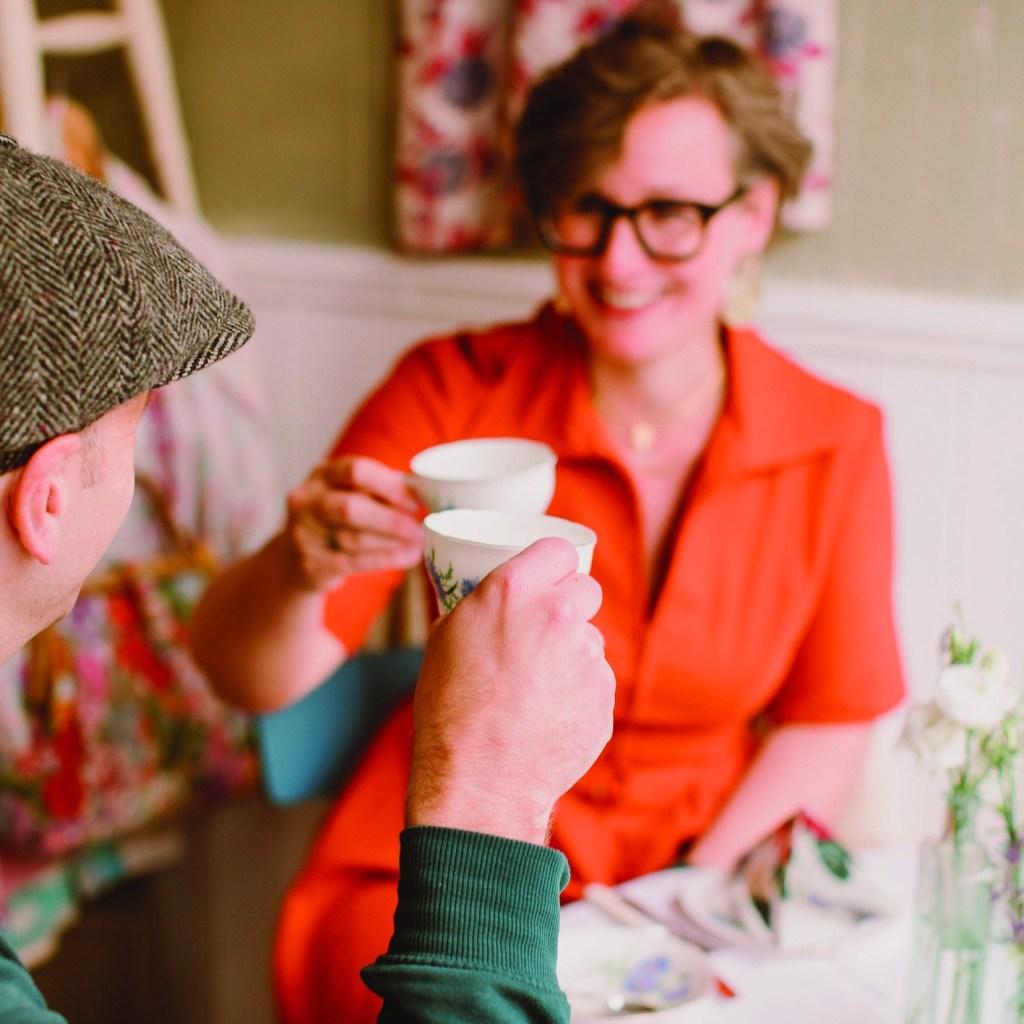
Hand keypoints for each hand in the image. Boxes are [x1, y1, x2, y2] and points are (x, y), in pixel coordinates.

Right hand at [282, 455, 423, 590]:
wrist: (294, 559)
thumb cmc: (336, 518)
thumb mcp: (347, 493)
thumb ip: (377, 489)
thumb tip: (421, 490)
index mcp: (322, 474)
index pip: (356, 471)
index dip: (390, 486)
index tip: (415, 501)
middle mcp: (307, 501)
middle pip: (352, 508)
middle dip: (392, 520)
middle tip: (419, 528)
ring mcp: (305, 534)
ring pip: (356, 539)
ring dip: (394, 542)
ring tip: (419, 542)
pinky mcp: (312, 564)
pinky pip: (356, 562)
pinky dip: (388, 559)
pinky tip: (409, 556)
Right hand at [407, 537, 614, 844]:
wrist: (480, 781)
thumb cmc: (450, 709)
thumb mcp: (445, 638)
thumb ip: (478, 604)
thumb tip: (484, 591)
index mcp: (514, 592)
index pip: (558, 549)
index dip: (553, 563)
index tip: (548, 577)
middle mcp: (557, 615)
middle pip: (586, 588)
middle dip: (569, 605)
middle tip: (543, 632)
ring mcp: (587, 656)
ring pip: (590, 638)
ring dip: (571, 653)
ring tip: (534, 689)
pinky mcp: (604, 695)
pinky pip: (595, 680)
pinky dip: (578, 692)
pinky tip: (547, 715)